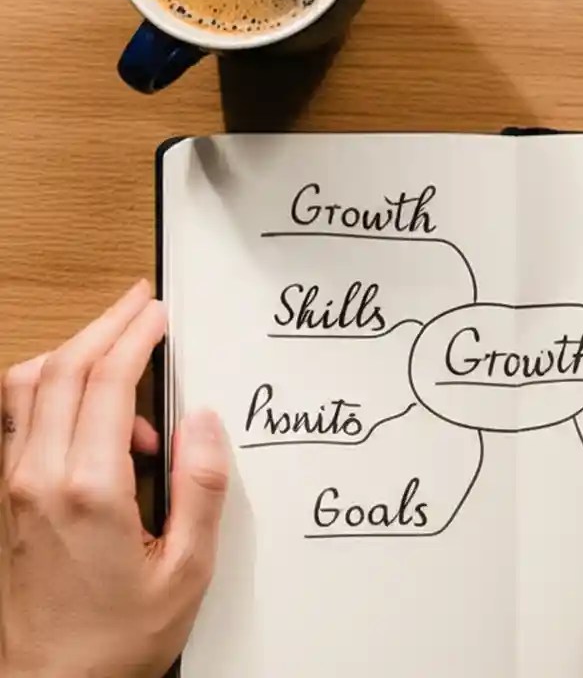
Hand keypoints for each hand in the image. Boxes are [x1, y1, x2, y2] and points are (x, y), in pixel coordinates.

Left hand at [0, 281, 230, 677]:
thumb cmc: (117, 638)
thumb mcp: (186, 570)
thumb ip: (200, 488)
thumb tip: (202, 422)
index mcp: (87, 489)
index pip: (105, 382)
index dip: (134, 336)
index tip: (158, 312)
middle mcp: (38, 478)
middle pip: (60, 370)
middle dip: (103, 326)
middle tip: (139, 304)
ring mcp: (13, 487)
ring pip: (27, 388)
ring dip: (72, 354)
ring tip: (119, 352)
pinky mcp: (6, 499)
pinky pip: (18, 419)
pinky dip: (51, 392)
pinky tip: (91, 413)